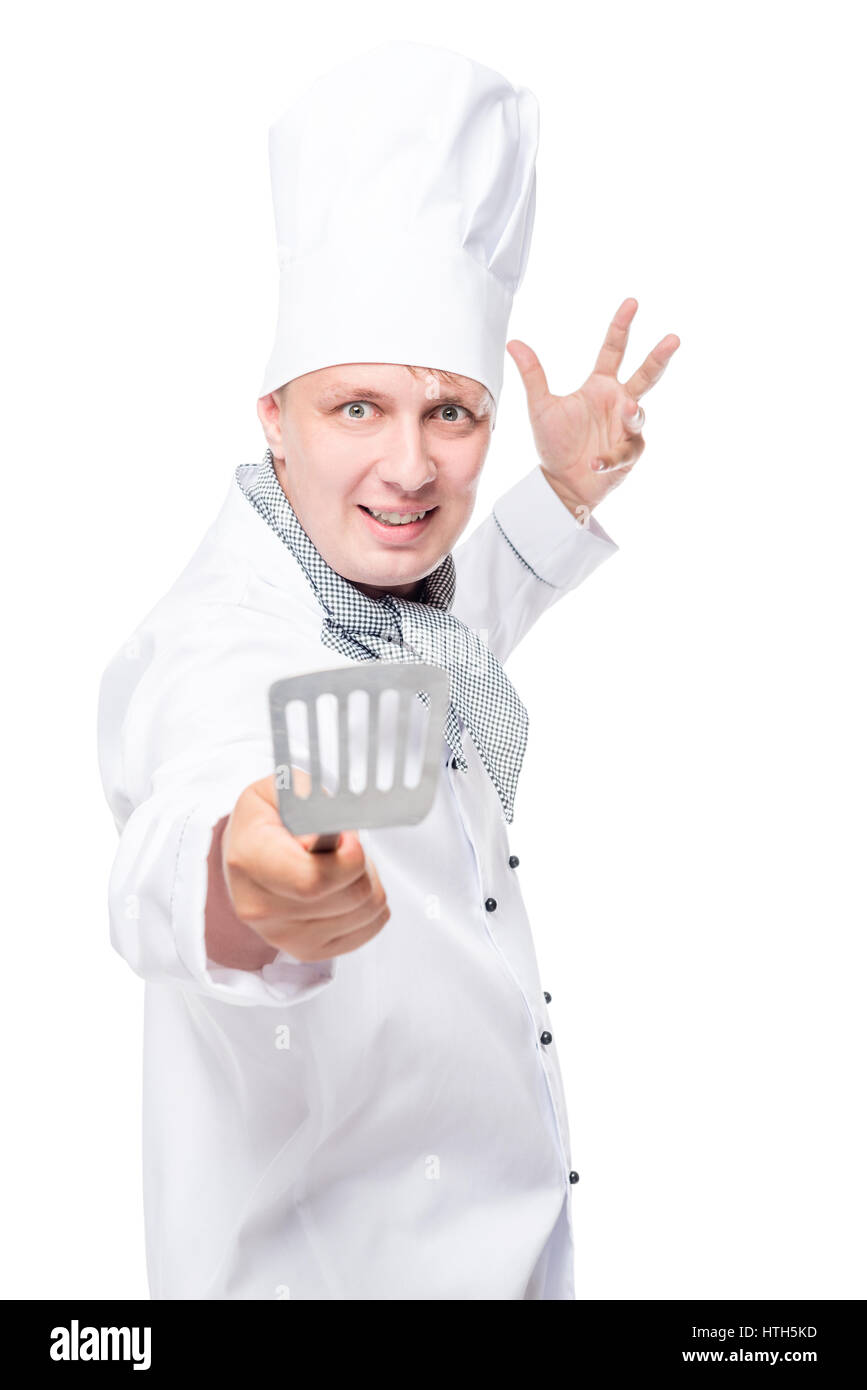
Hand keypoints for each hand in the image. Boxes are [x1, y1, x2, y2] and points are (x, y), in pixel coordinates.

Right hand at [206, 768, 389, 965]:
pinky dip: (369, 906)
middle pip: (349, 897)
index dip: (348, 860)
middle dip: (362, 865)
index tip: (349, 839)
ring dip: (367, 882)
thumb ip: (305, 799)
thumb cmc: (267, 819)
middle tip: (346, 847)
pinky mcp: (306, 951)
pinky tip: (346, 888)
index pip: (313, 881)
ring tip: (343, 865)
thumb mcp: (280, 788)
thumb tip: (322, 837)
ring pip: (365, 912)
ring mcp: (282, 936)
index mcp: (249, 860)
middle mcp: (259, 907)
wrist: (246, 854)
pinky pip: (368, 930)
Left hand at [507, 298, 679, 512]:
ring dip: (633, 412)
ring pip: (638, 414)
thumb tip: (514, 342)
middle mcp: (618, 402)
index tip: (632, 302)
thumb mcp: (540, 407)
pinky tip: (595, 461)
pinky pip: (625, 450)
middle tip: (673, 339)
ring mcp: (626, 428)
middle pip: (645, 374)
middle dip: (659, 357)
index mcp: (600, 385)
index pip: (613, 349)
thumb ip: (533, 375)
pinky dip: (610, 456)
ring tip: (628, 408)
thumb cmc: (554, 443)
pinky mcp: (629, 453)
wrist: (560, 482)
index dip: (621, 326)